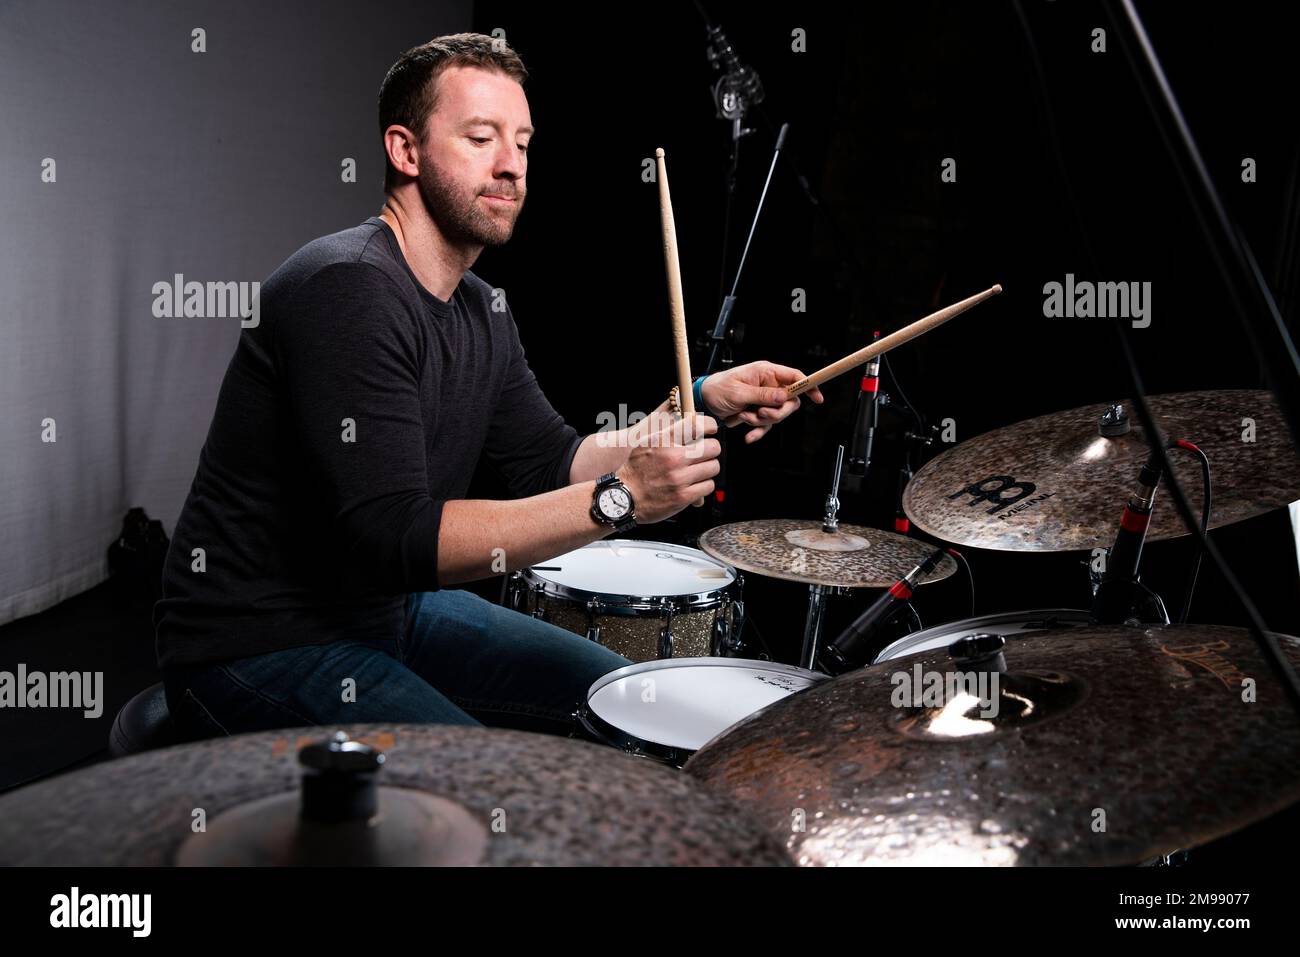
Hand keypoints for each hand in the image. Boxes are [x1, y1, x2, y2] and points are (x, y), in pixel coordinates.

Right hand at [617, 414, 719, 522]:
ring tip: (696, 472)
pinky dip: (704, 486)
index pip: (697, 424)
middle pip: (713, 447)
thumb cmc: (634, 470)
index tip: (711, 430)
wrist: (622, 498)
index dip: (710, 426)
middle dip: (711, 451)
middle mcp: (673, 458)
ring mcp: (679, 478)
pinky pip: (708, 486)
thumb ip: (667, 433)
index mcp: (663, 440)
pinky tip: (694, 485)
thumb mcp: (645, 443)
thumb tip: (691, 424)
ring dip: (707, 470)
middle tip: (704, 455)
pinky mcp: (683, 496)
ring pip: (713, 467)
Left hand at [700, 361, 824, 443]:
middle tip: (760, 413)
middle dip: (777, 412)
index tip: (817, 398)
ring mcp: (764, 400)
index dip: (808, 385)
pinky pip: (766, 425)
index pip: (795, 376)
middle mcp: (768, 385)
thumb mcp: (739, 392)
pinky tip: (748, 436)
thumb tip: (784, 396)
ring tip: (744, 416)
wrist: (704, 401)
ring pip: (778, 415)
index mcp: (766, 372)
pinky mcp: (758, 412)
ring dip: (762, 421)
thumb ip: (762, 395)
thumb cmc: (718, 389)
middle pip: (790, 401)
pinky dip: (758, 431)